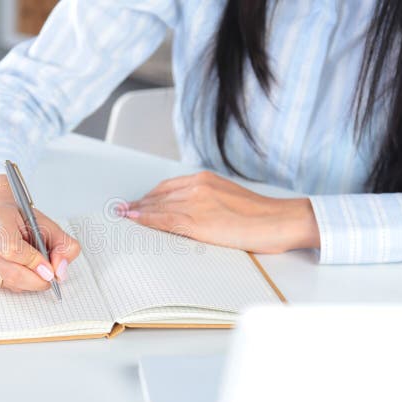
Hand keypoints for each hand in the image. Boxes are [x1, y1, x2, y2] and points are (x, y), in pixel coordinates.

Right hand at [0, 175, 80, 291]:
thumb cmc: (22, 219)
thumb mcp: (48, 225)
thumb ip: (63, 246)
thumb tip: (60, 272)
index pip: (12, 249)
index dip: (33, 263)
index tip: (50, 270)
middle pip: (9, 271)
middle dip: (36, 280)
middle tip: (50, 277)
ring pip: (8, 281)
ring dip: (29, 282)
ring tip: (38, 270)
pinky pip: (4, 285)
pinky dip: (20, 283)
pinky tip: (25, 271)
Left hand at [121, 171, 319, 253]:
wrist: (280, 220)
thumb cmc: (260, 215)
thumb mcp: (228, 199)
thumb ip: (206, 202)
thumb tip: (188, 214)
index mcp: (205, 180)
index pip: (167, 188)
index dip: (148, 196)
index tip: (134, 202)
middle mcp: (198, 187)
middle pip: (158, 195)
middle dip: (138, 203)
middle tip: (121, 209)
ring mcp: (197, 204)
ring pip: (158, 207)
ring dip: (137, 212)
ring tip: (123, 216)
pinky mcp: (198, 222)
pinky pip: (165, 220)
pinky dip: (147, 220)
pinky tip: (136, 221)